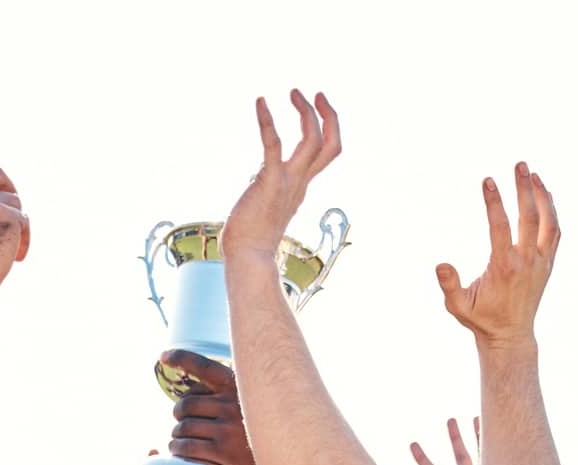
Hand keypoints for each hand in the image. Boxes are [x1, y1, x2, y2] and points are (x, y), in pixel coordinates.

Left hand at [160, 350, 257, 464]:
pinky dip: (177, 450)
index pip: (205, 367)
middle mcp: (232, 405)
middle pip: (184, 404)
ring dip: (176, 436)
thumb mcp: (251, 407)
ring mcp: (227, 429)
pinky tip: (181, 452)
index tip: (164, 356)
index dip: (181, 358)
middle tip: (182, 423)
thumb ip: (226, 396)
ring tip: (182, 441)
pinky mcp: (221, 451)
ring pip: (181, 428)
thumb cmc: (258, 436)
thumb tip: (190, 393)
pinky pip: (185, 447)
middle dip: (179, 415)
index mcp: (239, 388)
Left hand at [223, 90, 340, 266]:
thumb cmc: (249, 242)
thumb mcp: (265, 209)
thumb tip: (255, 189)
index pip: (325, 153)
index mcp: (300, 187)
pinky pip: (274, 144)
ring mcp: (287, 182)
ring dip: (305, 112)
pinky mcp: (269, 181)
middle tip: (316, 94)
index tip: (315, 109)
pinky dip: (268, 121)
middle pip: (330, 144)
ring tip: (293, 91)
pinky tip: (260, 102)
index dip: (326, 129)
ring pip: (312, 140)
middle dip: (328, 116)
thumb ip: (266, 194)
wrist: (247, 259)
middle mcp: (300, 182)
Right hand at [436, 163, 559, 347]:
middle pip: (530, 216)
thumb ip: (449, 285)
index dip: (494, 202)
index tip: (488, 180)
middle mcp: (526, 261)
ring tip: (533, 174)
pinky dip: (552, 211)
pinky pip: (554, 232)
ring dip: (543, 196)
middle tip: (520, 164)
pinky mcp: (547, 264)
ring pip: (549, 222)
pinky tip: (544, 196)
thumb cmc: (481, 319)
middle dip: (524, 188)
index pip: (501, 226)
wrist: (510, 335)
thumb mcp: (457, 306)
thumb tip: (440, 264)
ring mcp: (541, 262)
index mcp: (504, 267)